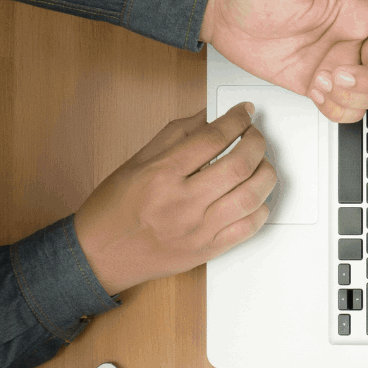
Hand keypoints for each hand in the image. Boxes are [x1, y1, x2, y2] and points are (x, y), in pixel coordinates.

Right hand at [74, 104, 275, 294]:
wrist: (101, 255)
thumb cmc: (114, 210)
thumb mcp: (135, 162)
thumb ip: (174, 136)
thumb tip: (207, 116)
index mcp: (162, 174)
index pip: (212, 138)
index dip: (237, 120)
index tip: (246, 112)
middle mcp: (183, 202)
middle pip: (239, 165)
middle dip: (257, 143)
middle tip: (256, 136)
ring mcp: (198, 229)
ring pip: (251, 197)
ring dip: (266, 175)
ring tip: (263, 165)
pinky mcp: (207, 250)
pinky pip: (248, 229)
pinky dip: (261, 209)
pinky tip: (258, 198)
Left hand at [199, 0, 367, 122]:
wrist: (223, 14)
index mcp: (358, 12)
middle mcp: (352, 41)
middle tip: (337, 75)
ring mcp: (338, 67)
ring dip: (348, 97)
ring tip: (320, 81)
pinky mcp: (320, 88)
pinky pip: (345, 112)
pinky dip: (335, 110)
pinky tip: (316, 92)